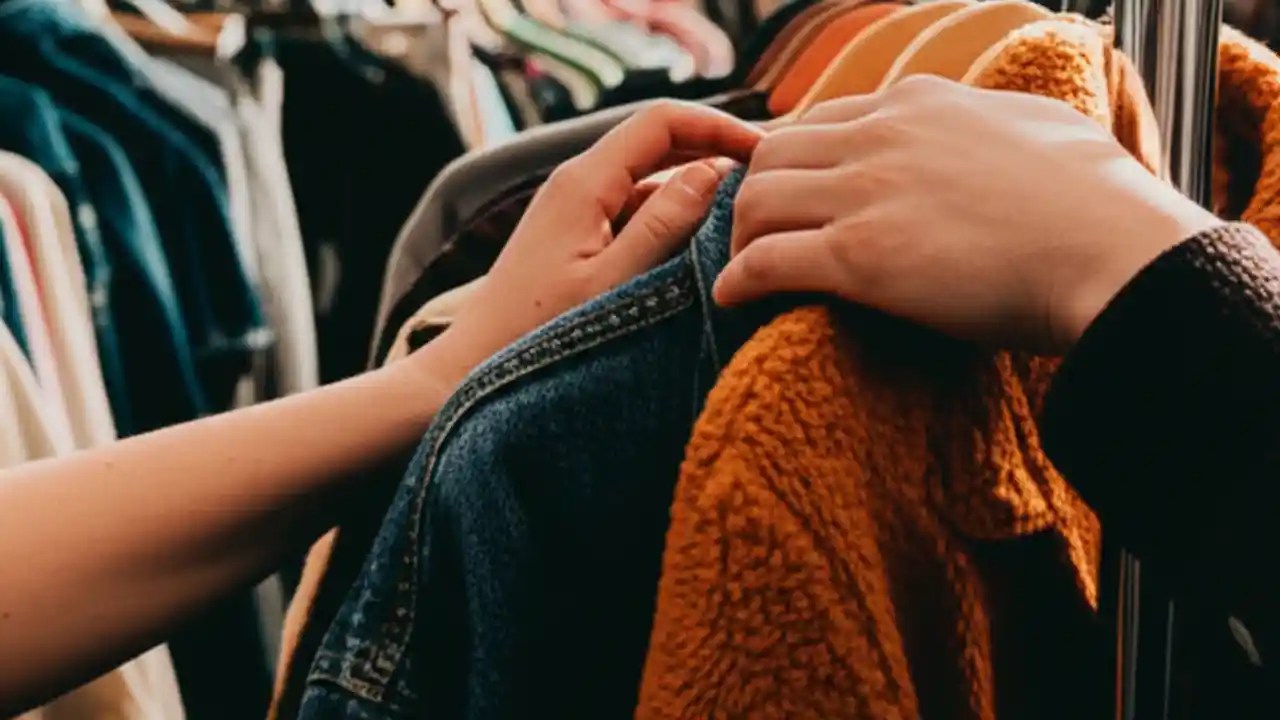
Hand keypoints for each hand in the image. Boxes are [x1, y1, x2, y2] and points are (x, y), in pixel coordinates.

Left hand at [419, 101, 761, 390]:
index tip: (766, 151)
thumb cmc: (536, 335)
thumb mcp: (613, 283)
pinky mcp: (577, 238)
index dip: (718, 127)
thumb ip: (665, 225)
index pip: (662, 122)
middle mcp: (577, 184)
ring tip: (747, 216)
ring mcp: (576, 210)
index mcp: (583, 183)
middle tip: (771, 176)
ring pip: (649, 180)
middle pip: (658, 143)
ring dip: (695, 190)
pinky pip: (635, 212)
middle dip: (713, 152)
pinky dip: (672, 220)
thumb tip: (714, 173)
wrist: (471, 369)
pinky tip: (702, 248)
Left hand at [714, 76, 1219, 352]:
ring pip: (757, 202)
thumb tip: (991, 126)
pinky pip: (764, 261)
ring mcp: (867, 193)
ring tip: (744, 271)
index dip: (793, 160)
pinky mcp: (861, 256)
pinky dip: (737, 281)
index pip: (821, 119)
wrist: (1116, 252)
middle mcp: (882, 135)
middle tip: (755, 237)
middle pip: (773, 155)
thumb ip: (988, 121)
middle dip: (754, 196)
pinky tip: (733, 299)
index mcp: (920, 102)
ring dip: (740, 239)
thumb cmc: (1097, 201)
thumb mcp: (1036, 128)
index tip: (790, 194)